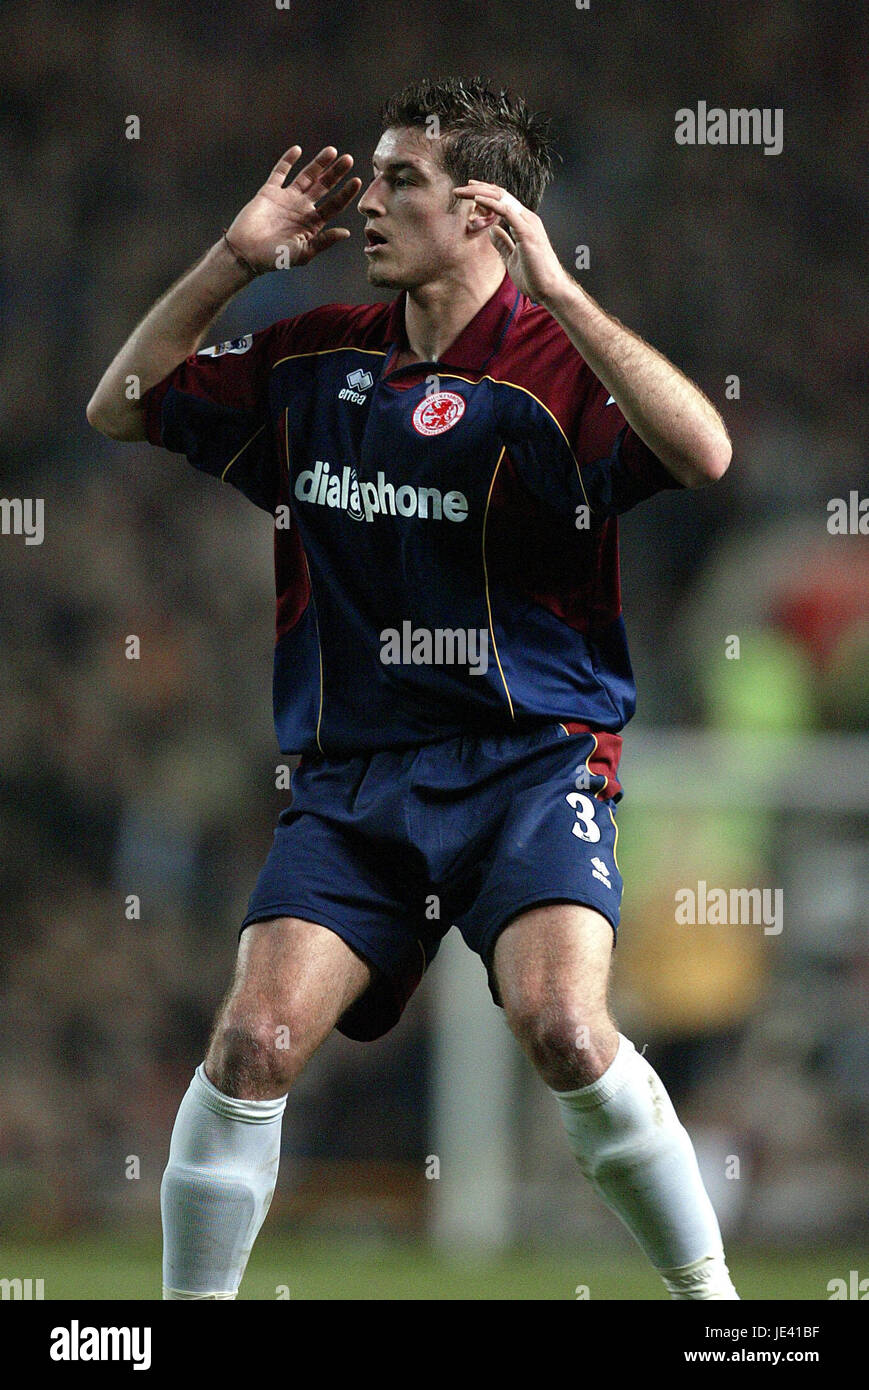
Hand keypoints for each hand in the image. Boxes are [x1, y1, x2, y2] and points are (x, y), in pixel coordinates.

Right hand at [225, 146, 361, 272]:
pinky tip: (298, 150)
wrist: (246, 254)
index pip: (334, 205)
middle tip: (348, 159)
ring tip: (332, 150)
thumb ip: (324, 242)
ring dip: (318, 163)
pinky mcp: (269, 192)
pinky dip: (288, 161)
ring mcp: (286, 198)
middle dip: (336, 173)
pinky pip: (280, 173)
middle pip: (324, 187)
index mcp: (313, 224)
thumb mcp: (303, 253)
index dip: (346, 193)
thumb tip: (346, 232)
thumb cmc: (275, 259)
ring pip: (306, 176)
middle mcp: (302, 209)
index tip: (357, 181)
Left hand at [453, 180, 571, 306]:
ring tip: (462, 191)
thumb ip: (503, 243)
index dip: (485, 195)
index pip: (503, 201)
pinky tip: (476, 199)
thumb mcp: (511, 258)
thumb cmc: (534, 277)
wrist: (551, 290)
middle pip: (500, 195)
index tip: (468, 192)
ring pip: (502, 198)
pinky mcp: (527, 232)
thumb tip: (492, 231)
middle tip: (458, 189)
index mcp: (524, 223)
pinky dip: (491, 203)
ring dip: (480, 193)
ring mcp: (528, 223)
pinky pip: (506, 211)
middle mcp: (527, 218)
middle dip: (478, 189)